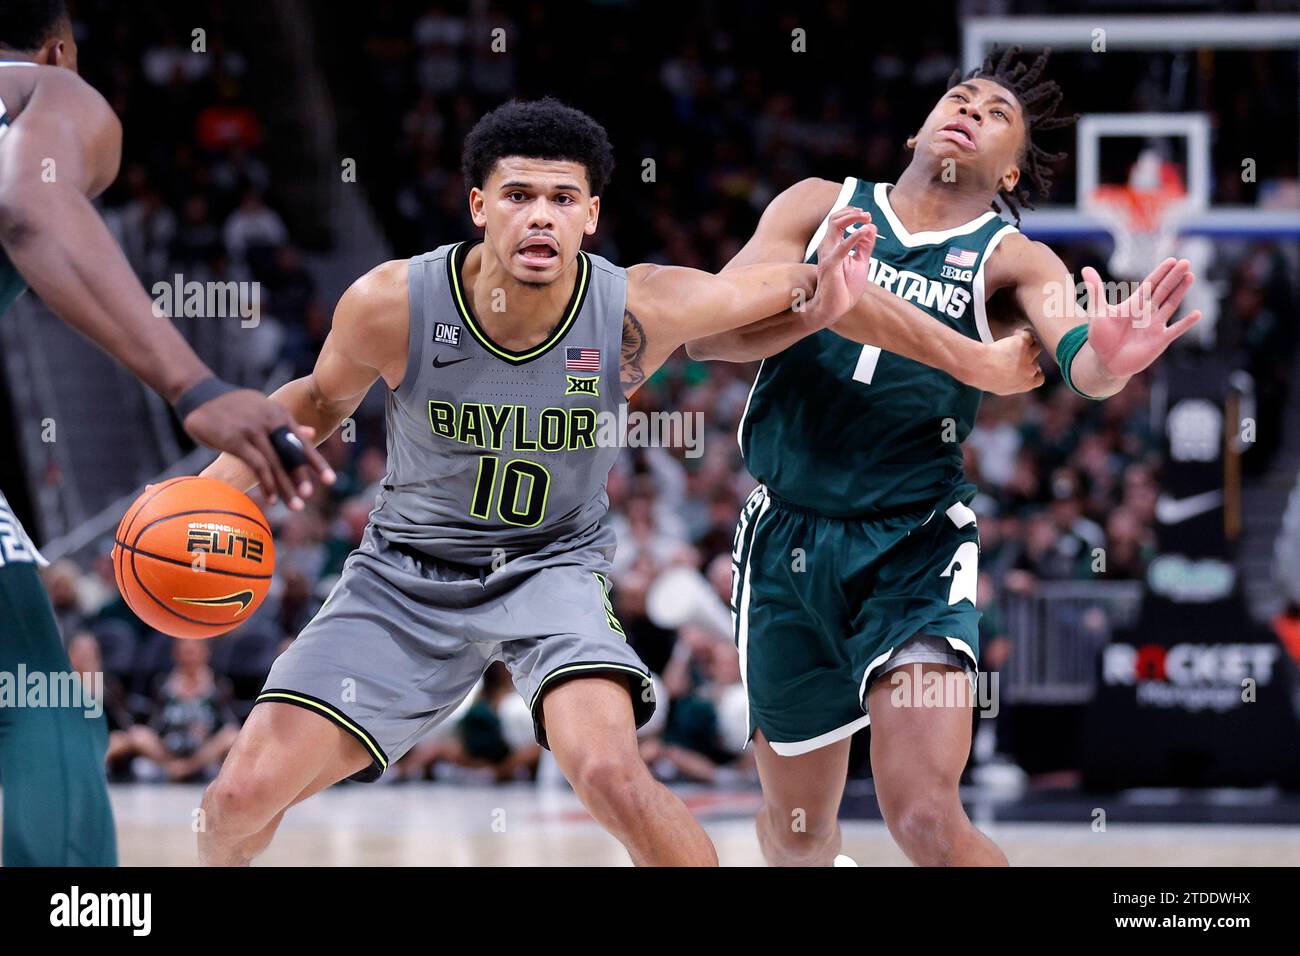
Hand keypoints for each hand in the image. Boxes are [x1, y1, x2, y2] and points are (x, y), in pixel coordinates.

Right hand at [183, 390, 334, 509]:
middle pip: (291, 455)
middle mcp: (270, 421)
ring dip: (286, 487)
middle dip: (301, 478)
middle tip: (308, 496)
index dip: (317, 463)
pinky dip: (267, 484)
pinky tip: (271, 499)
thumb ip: (286, 425)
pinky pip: (257, 465)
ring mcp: (254, 430)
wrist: (199, 393)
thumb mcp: (263, 410)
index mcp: (280, 414)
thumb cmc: (234, 406)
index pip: (302, 443)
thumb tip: (311, 434)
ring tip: (295, 505)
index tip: (331, 480)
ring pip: (276, 464)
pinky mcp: (236, 440)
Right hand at [806, 206, 876, 327]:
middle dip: (852, 212)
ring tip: (867, 219)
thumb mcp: (860, 263)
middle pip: (834, 218)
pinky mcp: (831, 266)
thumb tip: (871, 227)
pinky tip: (865, 231)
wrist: (834, 309)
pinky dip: (854, 237)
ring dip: (852, 218)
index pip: (837, 221)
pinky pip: (841, 247)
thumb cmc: (844, 289)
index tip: (868, 217)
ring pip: (834, 225)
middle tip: (867, 215)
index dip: (852, 214)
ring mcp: (827, 255)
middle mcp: (827, 247)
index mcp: (833, 246)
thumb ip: (865, 246)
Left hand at [969, 328, 1044, 394]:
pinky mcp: (1022, 343)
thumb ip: (1013, 384)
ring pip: (1036, 347)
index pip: (1039, 378)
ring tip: (1018, 344)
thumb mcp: (1002, 388)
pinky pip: (1029, 336)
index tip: (1028, 369)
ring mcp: (1028, 355)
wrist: (982, 367)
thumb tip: (1013, 380)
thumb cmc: (987, 378)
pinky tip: (1016, 334)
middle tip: (1017, 356)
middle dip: (1028, 359)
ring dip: (1029, 345)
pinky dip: (1023, 334)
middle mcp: (1030, 370)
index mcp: (1027, 383)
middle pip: (1035, 362)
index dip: (1034, 372)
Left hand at [1082, 258, 1201, 377]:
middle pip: (1163, 290)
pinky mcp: (1160, 341)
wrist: (1105, 362)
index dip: (1161, 272)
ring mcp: (1155, 325)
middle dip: (1174, 277)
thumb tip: (1085, 269)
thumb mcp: (1097, 312)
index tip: (1172, 260)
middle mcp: (1148, 312)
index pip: (1150, 284)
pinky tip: (1197, 314)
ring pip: (1170, 305)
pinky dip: (1185, 323)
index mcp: (1134, 304)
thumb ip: (1095, 292)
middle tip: (1186, 262)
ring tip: (1190, 277)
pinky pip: (1175, 330)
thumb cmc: (1101, 337)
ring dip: (1180, 292)